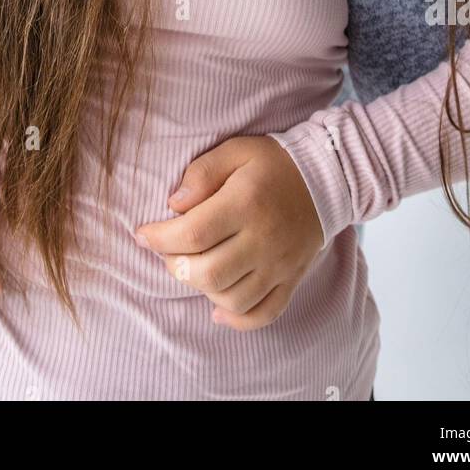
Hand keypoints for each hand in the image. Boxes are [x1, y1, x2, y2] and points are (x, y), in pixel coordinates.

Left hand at [133, 136, 322, 330]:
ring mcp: (279, 265)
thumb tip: (174, 204)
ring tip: (193, 267)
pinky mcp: (291, 280)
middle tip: (168, 250)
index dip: (160, 238)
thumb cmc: (272, 163)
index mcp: (245, 203)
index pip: (193, 233)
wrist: (326, 178)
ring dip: (201, 289)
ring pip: (231, 298)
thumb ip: (202, 172)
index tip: (143, 234)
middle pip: (208, 273)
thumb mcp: (236, 150)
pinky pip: (263, 314)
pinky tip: (217, 309)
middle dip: (175, 265)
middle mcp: (263, 240)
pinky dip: (237, 319)